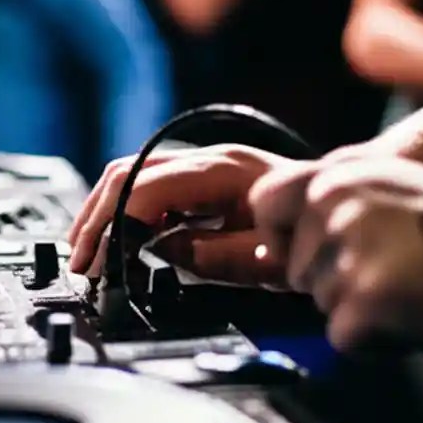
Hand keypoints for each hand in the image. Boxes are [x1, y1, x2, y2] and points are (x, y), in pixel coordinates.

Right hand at [67, 144, 297, 282]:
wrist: (341, 215)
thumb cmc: (312, 237)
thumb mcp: (265, 261)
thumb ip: (208, 256)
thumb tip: (158, 251)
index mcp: (223, 172)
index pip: (145, 189)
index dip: (113, 227)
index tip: (99, 263)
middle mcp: (209, 159)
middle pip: (127, 173)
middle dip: (96, 217)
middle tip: (81, 261)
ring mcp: (204, 166)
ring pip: (131, 175)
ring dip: (103, 212)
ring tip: (88, 251)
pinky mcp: (203, 180)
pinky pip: (150, 186)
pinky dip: (125, 211)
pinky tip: (117, 240)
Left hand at [248, 157, 422, 355]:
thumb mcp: (402, 193)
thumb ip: (343, 208)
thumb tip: (286, 244)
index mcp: (343, 171)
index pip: (265, 203)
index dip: (284, 237)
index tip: (313, 253)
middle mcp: (335, 204)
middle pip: (293, 268)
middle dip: (334, 284)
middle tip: (400, 276)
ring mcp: (345, 254)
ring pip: (321, 306)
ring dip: (361, 314)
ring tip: (419, 293)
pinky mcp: (361, 304)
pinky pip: (346, 342)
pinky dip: (380, 345)